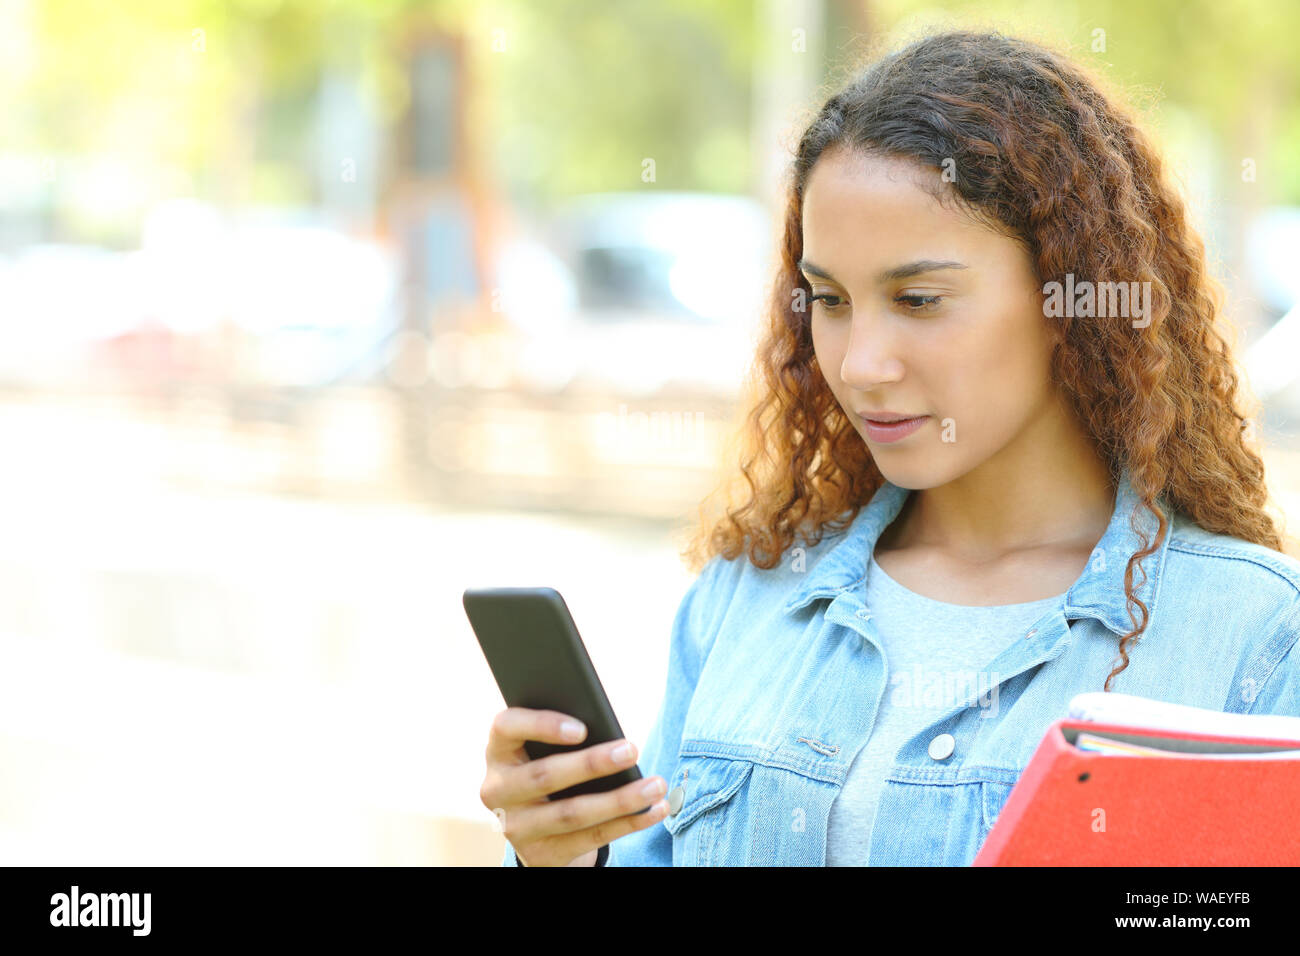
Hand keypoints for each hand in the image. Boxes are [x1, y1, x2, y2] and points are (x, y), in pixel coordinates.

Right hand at [480, 707, 669, 865]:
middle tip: (632, 750)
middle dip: (592, 763)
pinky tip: (655, 809)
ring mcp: (516, 827)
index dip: (541, 725)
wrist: (538, 827)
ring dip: (621, 799)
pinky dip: (629, 823)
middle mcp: (498, 790)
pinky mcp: (541, 854)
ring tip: (655, 785)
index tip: (582, 728)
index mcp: (498, 751)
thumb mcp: (545, 749)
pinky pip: (591, 838)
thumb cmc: (552, 766)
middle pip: (544, 775)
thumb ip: (564, 737)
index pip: (506, 727)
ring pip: (572, 813)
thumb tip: (611, 735)